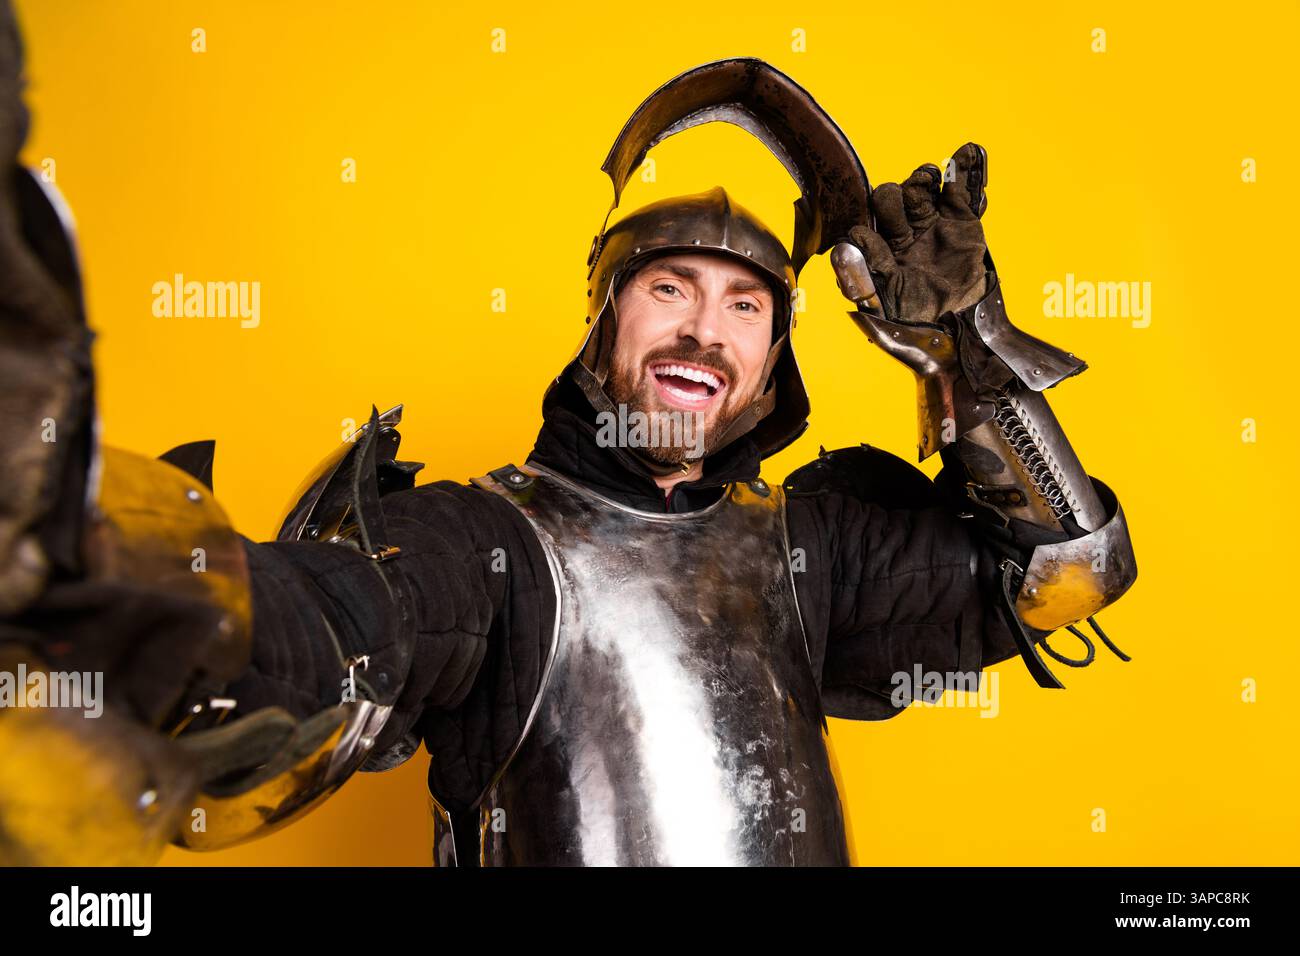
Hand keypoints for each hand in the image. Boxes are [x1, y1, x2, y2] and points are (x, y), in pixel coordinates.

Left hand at [847, 142, 992, 325]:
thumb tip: (842, 250)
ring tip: (928, 176)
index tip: (863, 233)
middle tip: (902, 201)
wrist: (961, 317)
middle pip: (890, 201)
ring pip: (922, 190)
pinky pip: (961, 190)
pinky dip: (966, 170)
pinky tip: (969, 152)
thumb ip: (860, 279)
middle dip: (891, 199)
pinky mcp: (961, 217)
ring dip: (923, 178)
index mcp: (878, 247)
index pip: (866, 227)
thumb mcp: (884, 303)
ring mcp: (931, 220)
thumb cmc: (914, 314)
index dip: (863, 228)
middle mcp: (901, 229)